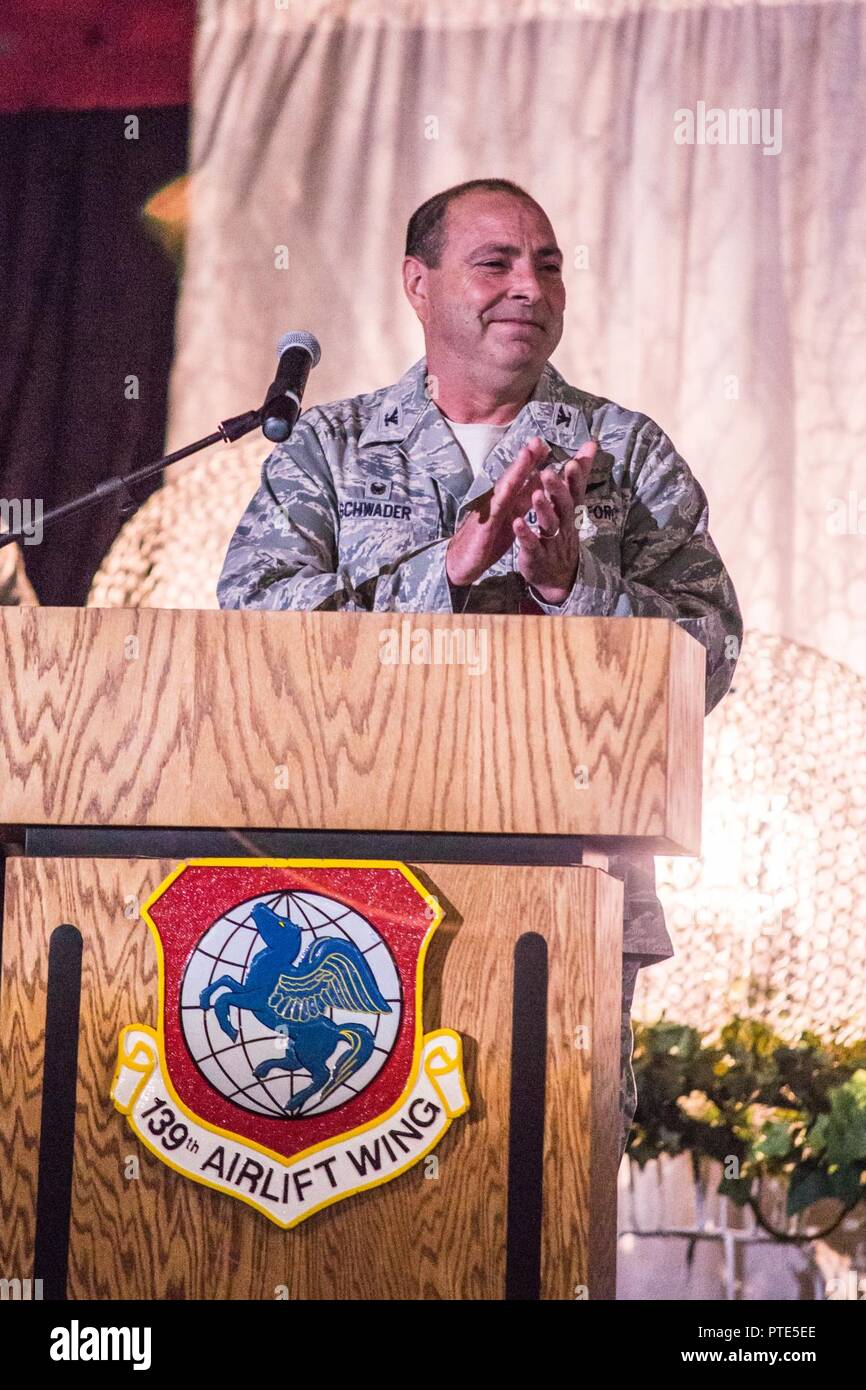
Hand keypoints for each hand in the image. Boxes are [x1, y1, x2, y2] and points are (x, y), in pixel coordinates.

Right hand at [445, 436, 550, 586]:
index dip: (535, 463)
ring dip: (516, 469)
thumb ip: (522, 503)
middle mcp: (498, 502)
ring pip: (505, 487)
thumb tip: (538, 488)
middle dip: (526, 458)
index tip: (546, 445)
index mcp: (507, 502)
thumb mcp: (510, 521)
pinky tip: (510, 487)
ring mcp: (489, 512)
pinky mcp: (484, 527)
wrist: (460, 562)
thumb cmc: (486, 541)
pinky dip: (502, 498)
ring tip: (526, 454)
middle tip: (537, 439)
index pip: (523, 480)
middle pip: (514, 476)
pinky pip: (494, 512)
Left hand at [513, 440, 596, 603]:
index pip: (575, 491)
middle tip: (549, 472)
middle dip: (557, 490)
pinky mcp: (537, 556)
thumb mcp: (571, 505)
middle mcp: (564, 525)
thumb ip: (577, 476)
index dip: (575, 478)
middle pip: (564, 506)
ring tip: (535, 494)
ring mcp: (551, 542)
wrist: (558, 577)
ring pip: (550, 525)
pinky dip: (525, 534)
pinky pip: (532, 545)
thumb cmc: (563, 533)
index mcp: (569, 511)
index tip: (573, 461)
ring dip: (543, 509)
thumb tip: (592, 444)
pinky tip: (516, 523)